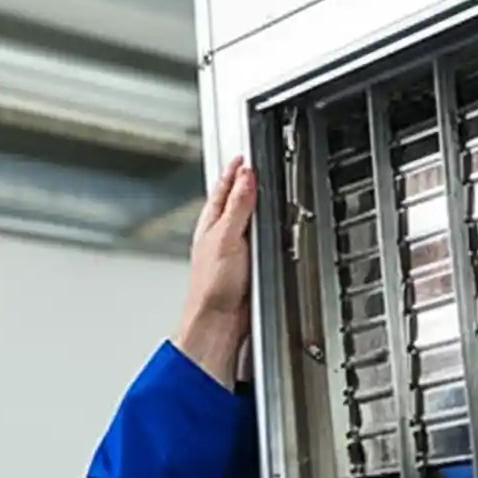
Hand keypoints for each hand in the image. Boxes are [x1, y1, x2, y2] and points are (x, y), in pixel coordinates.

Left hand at [173, 156, 256, 389]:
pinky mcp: (245, 266)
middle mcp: (219, 234)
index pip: (225, 187)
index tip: (244, 154)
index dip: (235, 169)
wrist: (219, 322)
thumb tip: (247, 176)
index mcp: (211, 222)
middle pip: (234, 200)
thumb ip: (238, 206)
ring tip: (259, 188)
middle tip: (252, 164)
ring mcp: (233, 250)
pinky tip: (266, 231)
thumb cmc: (212, 286)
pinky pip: (256, 240)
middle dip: (243, 182)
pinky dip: (261, 230)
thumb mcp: (227, 237)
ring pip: (245, 220)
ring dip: (252, 205)